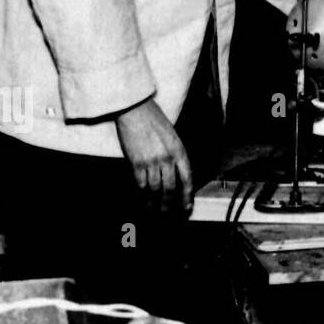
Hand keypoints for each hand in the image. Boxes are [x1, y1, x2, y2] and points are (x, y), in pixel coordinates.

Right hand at [115, 98, 192, 212]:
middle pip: (170, 188)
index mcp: (179, 150)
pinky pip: (141, 184)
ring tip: (154, 210)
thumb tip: (175, 174)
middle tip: (167, 214)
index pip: (187, 178)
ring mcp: (151, 161)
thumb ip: (175, 154)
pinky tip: (143, 199)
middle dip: (169, 203)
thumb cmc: (155, 120)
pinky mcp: (136, 163)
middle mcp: (167, 158)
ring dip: (154, 202)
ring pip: (155, 189)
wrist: (135, 110)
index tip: (187, 207)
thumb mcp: (172, 136)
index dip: (187, 195)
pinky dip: (142, 194)